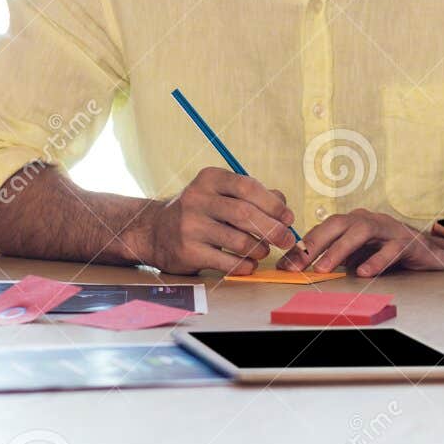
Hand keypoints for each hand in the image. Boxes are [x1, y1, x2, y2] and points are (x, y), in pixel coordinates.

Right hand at [129, 168, 295, 275]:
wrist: (155, 231)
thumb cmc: (200, 211)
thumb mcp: (220, 193)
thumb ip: (253, 195)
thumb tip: (284, 206)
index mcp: (210, 179)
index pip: (248, 187)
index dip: (273, 204)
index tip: (288, 217)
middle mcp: (197, 198)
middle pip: (245, 214)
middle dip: (273, 229)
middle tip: (286, 239)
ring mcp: (190, 225)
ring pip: (238, 240)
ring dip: (259, 248)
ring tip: (263, 251)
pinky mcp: (187, 251)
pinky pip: (225, 261)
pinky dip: (244, 264)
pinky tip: (249, 264)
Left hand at [280, 209, 443, 276]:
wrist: (430, 254)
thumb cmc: (389, 254)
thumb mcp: (359, 256)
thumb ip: (336, 259)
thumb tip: (303, 270)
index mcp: (354, 223)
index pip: (323, 229)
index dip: (303, 246)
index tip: (284, 266)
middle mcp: (369, 221)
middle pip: (338, 223)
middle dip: (315, 243)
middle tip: (298, 264)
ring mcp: (389, 228)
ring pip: (361, 231)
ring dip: (339, 249)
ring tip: (323, 268)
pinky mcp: (408, 242)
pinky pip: (391, 249)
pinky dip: (376, 260)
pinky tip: (363, 273)